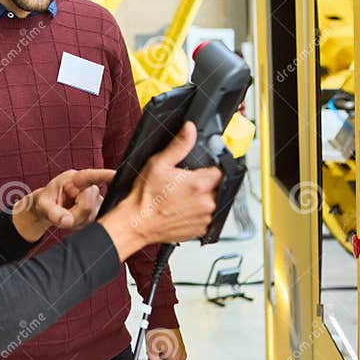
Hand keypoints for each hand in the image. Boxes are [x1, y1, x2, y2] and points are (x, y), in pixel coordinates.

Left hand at [12, 169, 115, 241]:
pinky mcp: (99, 209)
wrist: (49, 208)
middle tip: (62, 214)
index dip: (104, 175)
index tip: (115, 175)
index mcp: (75, 179)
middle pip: (89, 205)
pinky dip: (82, 225)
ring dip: (78, 221)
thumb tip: (66, 221)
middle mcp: (89, 186)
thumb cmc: (46, 201)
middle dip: (74, 215)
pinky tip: (75, 219)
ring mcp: (96, 198)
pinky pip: (94, 222)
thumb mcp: (43, 206)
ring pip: (92, 216)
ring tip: (68, 214)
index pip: (91, 176)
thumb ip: (53, 213)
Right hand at [99, 121, 222, 260]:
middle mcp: (207, 203)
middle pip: (219, 186)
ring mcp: (205, 218)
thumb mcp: (159, 163)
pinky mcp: (201, 230)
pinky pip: (207, 217)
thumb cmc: (145, 197)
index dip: (211, 167)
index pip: (222, 170)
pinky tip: (183, 208)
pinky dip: (199, 212)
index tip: (200, 169)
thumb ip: (179, 145)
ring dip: (204, 198)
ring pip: (214, 202)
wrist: (137, 223)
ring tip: (183, 197)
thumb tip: (190, 129)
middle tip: (187, 183)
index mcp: (199, 184)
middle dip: (207, 183)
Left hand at [146, 328, 186, 359]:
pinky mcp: (181, 346)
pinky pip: (174, 356)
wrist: (163, 315)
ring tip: (156, 351)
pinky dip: (167, 355)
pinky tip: (160, 348)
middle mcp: (182, 355)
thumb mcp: (151, 350)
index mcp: (176, 357)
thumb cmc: (158, 328)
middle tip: (154, 359)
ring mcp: (182, 350)